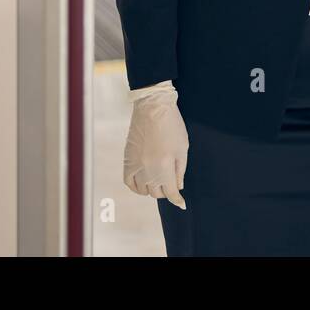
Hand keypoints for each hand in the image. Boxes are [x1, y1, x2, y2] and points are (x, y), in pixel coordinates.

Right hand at [123, 80, 189, 208]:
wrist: (153, 107)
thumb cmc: (172, 125)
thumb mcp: (182, 148)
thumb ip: (180, 171)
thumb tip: (178, 187)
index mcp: (164, 166)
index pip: (170, 192)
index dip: (177, 199)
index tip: (181, 203)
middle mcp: (148, 169)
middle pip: (156, 192)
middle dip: (166, 190)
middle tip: (171, 182)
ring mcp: (136, 165)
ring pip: (143, 190)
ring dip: (152, 188)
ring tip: (158, 180)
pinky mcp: (127, 159)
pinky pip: (129, 182)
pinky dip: (136, 186)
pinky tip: (144, 181)